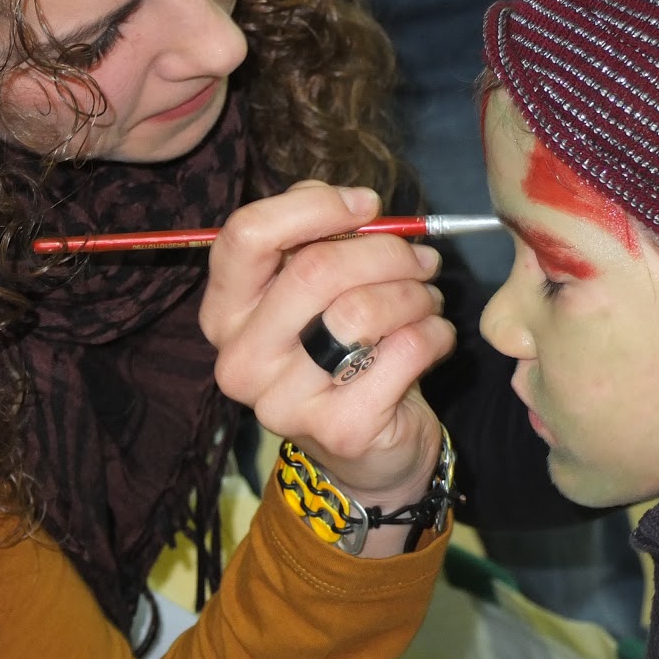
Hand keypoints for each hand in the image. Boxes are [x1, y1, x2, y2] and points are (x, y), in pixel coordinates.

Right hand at [200, 183, 456, 554]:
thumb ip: (317, 237)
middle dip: (385, 253)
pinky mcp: (338, 429)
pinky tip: (434, 338)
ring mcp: (281, 402)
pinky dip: (434, 333)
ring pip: (361, 310)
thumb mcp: (316, 290)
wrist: (369, 453)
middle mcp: (239, 359)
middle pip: (313, 270)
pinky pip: (402, 351)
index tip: (366, 205)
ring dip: (415, 293)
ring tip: (428, 300)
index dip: (314, 206)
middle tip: (421, 259)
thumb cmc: (342, 352)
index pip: (246, 236)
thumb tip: (354, 205)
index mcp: (224, 312)